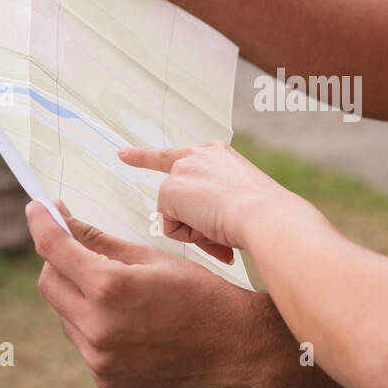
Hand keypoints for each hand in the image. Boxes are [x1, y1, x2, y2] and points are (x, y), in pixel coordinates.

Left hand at [25, 200, 295, 387]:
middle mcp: (97, 327)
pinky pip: (83, 342)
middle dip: (59, 262)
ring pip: (64, 315)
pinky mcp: (106, 379)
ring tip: (118, 292)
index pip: (53, 248)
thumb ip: (100, 242)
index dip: (41, 223)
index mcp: (109, 288)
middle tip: (79, 248)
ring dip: (77, 296)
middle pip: (48, 284)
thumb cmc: (200, 292)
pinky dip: (93, 326)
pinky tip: (127, 321)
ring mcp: (99, 358)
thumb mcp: (152, 257)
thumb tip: (62, 221)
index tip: (37, 209)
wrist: (236, 346)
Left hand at [118, 141, 305, 254]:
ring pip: (175, 212)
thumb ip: (218, 204)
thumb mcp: (243, 199)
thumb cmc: (264, 212)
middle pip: (171, 185)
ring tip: (219, 226)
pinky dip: (189, 234)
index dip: (147, 156)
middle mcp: (198, 156)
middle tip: (123, 156)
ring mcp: (183, 171)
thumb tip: (209, 230)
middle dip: (158, 183)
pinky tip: (209, 226)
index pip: (180, 155)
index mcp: (219, 155)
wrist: (265, 214)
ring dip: (194, 228)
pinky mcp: (171, 190)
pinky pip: (172, 226)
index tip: (124, 153)